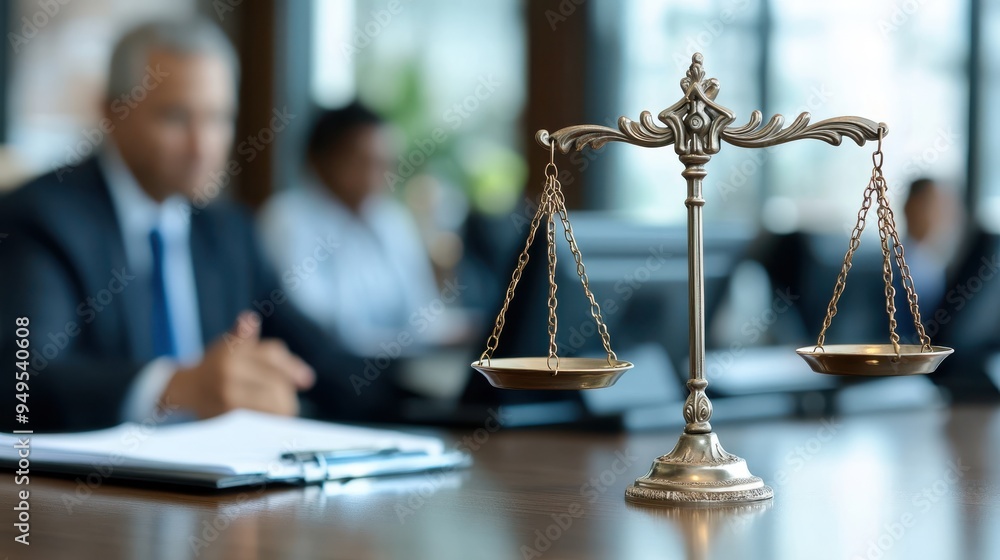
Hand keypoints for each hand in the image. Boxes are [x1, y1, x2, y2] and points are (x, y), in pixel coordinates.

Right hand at [159, 311, 314, 418]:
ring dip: (283, 408)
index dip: (293, 368)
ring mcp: (228, 394)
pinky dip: (270, 420)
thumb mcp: (230, 343)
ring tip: (282, 410)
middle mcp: (230, 370)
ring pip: (273, 403)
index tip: (306, 380)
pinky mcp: (227, 416)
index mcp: (233, 349)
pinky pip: (261, 420)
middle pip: (277, 383)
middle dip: (287, 393)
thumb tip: (250, 318)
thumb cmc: (214, 366)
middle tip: (288, 399)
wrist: (184, 390)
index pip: (273, 355)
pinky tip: (271, 420)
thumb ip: (248, 335)